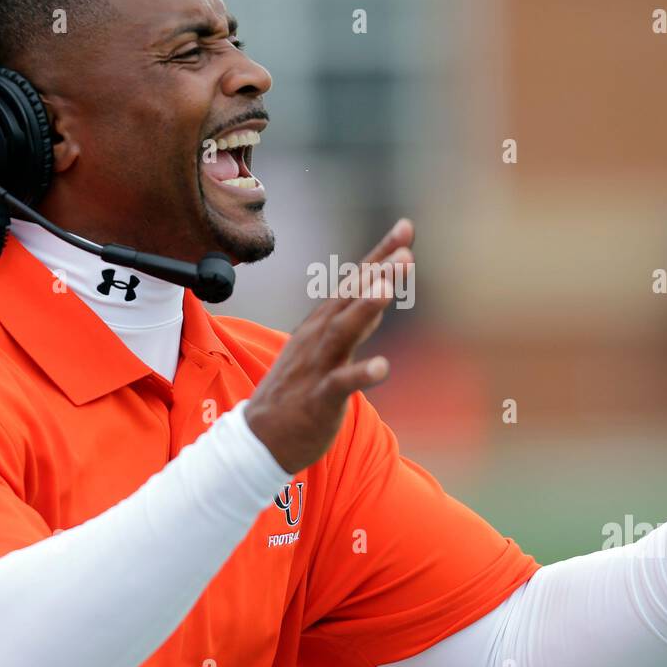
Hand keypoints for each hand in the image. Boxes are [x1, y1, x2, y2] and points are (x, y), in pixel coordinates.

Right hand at [245, 219, 413, 473]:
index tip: (406, 228)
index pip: (354, 281)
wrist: (260, 437)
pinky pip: (341, 384)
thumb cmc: (299, 389)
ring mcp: (317, 366)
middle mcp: (318, 338)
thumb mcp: (327, 346)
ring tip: (387, 288)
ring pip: (342, 332)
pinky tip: (383, 367)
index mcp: (322, 323)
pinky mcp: (319, 398)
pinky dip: (361, 374)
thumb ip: (355, 319)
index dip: (380, 255)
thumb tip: (381, 290)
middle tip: (405, 251)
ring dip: (364, 309)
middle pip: (350, 298)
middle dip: (377, 273)